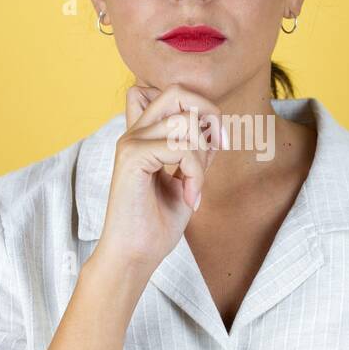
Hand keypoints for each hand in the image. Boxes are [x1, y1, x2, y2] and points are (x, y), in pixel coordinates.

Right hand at [93, 83, 222, 276]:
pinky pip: (180, 148)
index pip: (172, 94)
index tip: (216, 144)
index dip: (202, 109)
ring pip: (185, 122)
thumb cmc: (156, 227)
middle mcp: (135, 133)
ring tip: (195, 190)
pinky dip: (195, 174)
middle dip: (209, 115)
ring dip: (202, 157)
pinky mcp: (132, 157)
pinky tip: (190, 198)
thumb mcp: (185, 182)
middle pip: (177, 91)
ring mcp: (131, 143)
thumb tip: (213, 130)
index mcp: (144, 136)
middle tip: (218, 148)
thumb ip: (195, 154)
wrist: (134, 257)